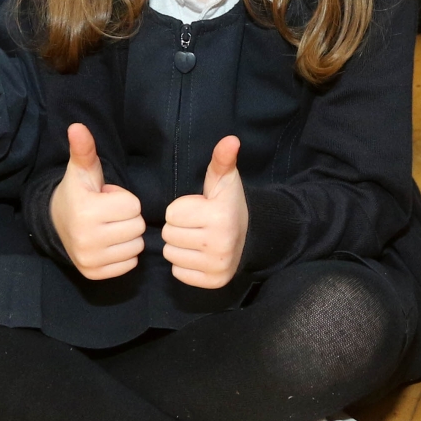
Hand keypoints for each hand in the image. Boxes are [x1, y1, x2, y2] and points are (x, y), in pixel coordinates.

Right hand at [51, 122, 146, 280]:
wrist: (56, 223)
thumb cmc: (78, 193)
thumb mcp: (82, 170)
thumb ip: (84, 149)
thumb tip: (77, 126)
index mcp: (86, 211)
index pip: (133, 206)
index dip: (124, 198)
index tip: (106, 198)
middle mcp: (86, 238)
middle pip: (138, 226)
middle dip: (128, 217)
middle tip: (108, 214)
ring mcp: (89, 259)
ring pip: (136, 246)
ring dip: (127, 236)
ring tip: (108, 226)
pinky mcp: (93, 274)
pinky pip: (130, 264)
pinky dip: (124, 254)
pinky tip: (108, 243)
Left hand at [162, 135, 248, 289]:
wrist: (251, 235)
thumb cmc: (228, 204)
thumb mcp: (225, 180)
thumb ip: (221, 159)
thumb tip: (230, 139)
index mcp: (220, 215)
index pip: (172, 213)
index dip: (183, 208)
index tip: (200, 208)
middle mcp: (220, 243)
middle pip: (168, 234)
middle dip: (179, 227)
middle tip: (197, 225)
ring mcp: (218, 265)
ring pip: (171, 254)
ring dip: (180, 246)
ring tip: (197, 239)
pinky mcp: (214, 281)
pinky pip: (178, 272)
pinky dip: (185, 264)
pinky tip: (200, 254)